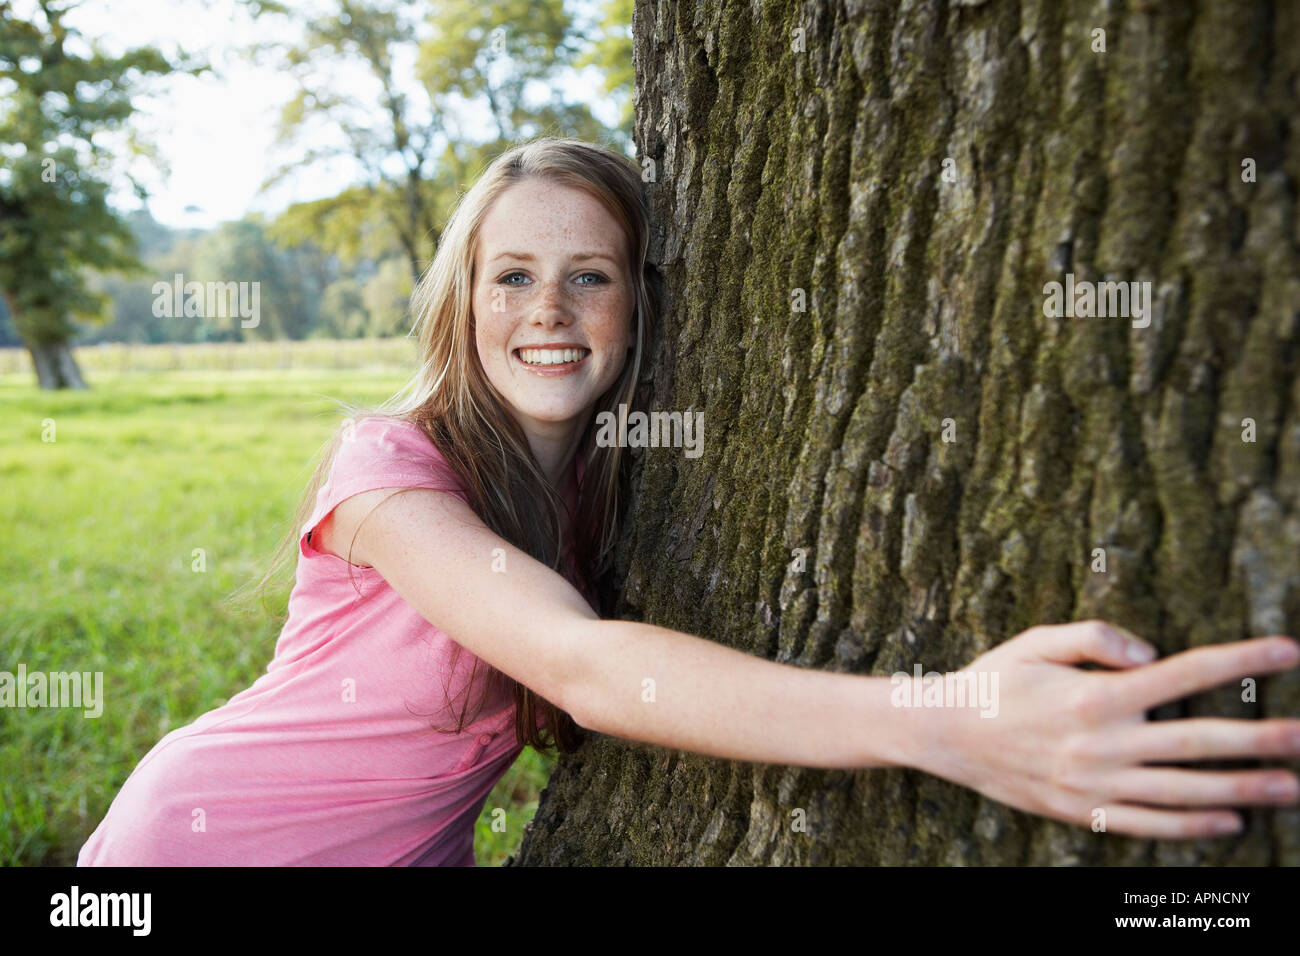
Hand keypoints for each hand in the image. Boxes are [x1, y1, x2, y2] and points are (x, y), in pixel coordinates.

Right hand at [905, 620, 1299, 837]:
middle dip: (1262, 740)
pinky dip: (1194, 826)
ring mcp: (1095, 783)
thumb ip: (1097, 637)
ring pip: (1185, 791)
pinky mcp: (1084, 811)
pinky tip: (1231, 819)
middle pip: (1198, 742)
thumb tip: (1154, 654)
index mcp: (1095, 694)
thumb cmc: (994, 680)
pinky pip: (1149, 824)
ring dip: (1245, 789)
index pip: (1184, 673)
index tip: (1288, 652)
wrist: (943, 733)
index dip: (1240, 661)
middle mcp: (1102, 742)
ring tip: (1292, 788)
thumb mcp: (1037, 641)